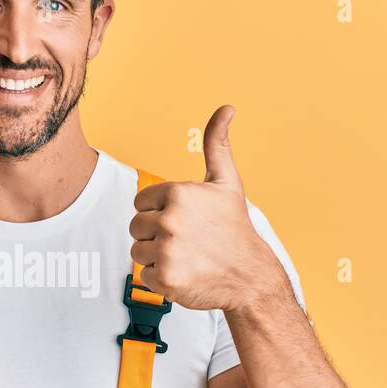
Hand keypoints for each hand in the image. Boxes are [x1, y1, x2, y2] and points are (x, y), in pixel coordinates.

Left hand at [129, 105, 287, 311]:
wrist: (250, 276)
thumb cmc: (235, 228)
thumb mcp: (226, 182)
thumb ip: (216, 144)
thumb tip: (226, 108)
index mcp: (178, 193)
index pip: (141, 202)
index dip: (159, 211)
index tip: (184, 220)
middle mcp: (170, 220)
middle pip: (136, 226)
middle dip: (156, 234)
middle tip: (186, 241)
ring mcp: (167, 251)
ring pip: (137, 251)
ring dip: (156, 257)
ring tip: (185, 256)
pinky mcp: (165, 278)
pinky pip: (145, 275)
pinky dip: (161, 279)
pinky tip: (185, 273)